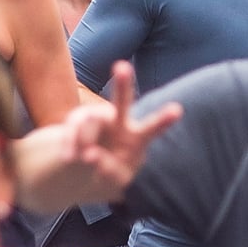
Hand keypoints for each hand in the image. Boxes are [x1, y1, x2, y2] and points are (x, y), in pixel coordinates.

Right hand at [60, 61, 182, 195]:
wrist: (89, 166)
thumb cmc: (113, 171)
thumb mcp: (117, 179)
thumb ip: (110, 171)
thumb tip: (89, 156)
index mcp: (137, 137)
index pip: (152, 128)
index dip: (164, 119)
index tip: (178, 110)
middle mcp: (119, 121)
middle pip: (122, 101)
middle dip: (123, 83)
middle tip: (122, 67)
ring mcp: (96, 119)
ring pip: (88, 118)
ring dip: (82, 139)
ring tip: (78, 158)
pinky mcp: (77, 122)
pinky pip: (72, 129)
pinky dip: (70, 145)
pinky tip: (69, 157)